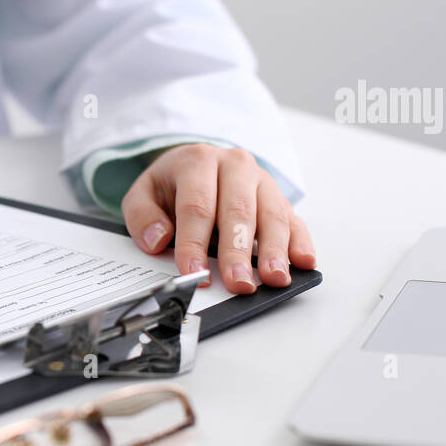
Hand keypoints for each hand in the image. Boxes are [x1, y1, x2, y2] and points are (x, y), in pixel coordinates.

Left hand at [120, 144, 315, 293]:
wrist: (197, 165)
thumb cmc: (171, 185)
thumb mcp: (143, 193)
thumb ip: (142, 215)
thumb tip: (158, 239)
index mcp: (198, 161)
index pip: (197, 206)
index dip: (194, 242)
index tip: (193, 271)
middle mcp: (234, 166)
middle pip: (238, 211)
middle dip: (238, 252)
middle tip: (239, 283)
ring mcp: (261, 181)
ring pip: (271, 215)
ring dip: (275, 250)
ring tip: (274, 278)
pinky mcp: (279, 198)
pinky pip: (294, 219)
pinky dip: (300, 242)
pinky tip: (304, 261)